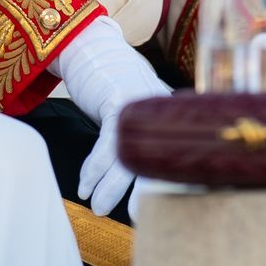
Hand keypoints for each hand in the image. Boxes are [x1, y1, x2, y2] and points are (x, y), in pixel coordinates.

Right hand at [56, 18, 170, 215]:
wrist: (91, 45)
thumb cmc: (116, 81)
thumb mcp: (140, 105)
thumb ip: (149, 130)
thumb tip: (158, 167)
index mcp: (168, 117)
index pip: (180, 156)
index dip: (177, 184)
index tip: (172, 212)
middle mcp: (159, 112)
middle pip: (158, 159)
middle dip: (149, 192)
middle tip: (141, 220)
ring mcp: (139, 106)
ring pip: (126, 157)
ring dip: (110, 187)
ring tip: (100, 210)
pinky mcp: (117, 102)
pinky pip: (105, 145)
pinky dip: (93, 169)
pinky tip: (85, 188)